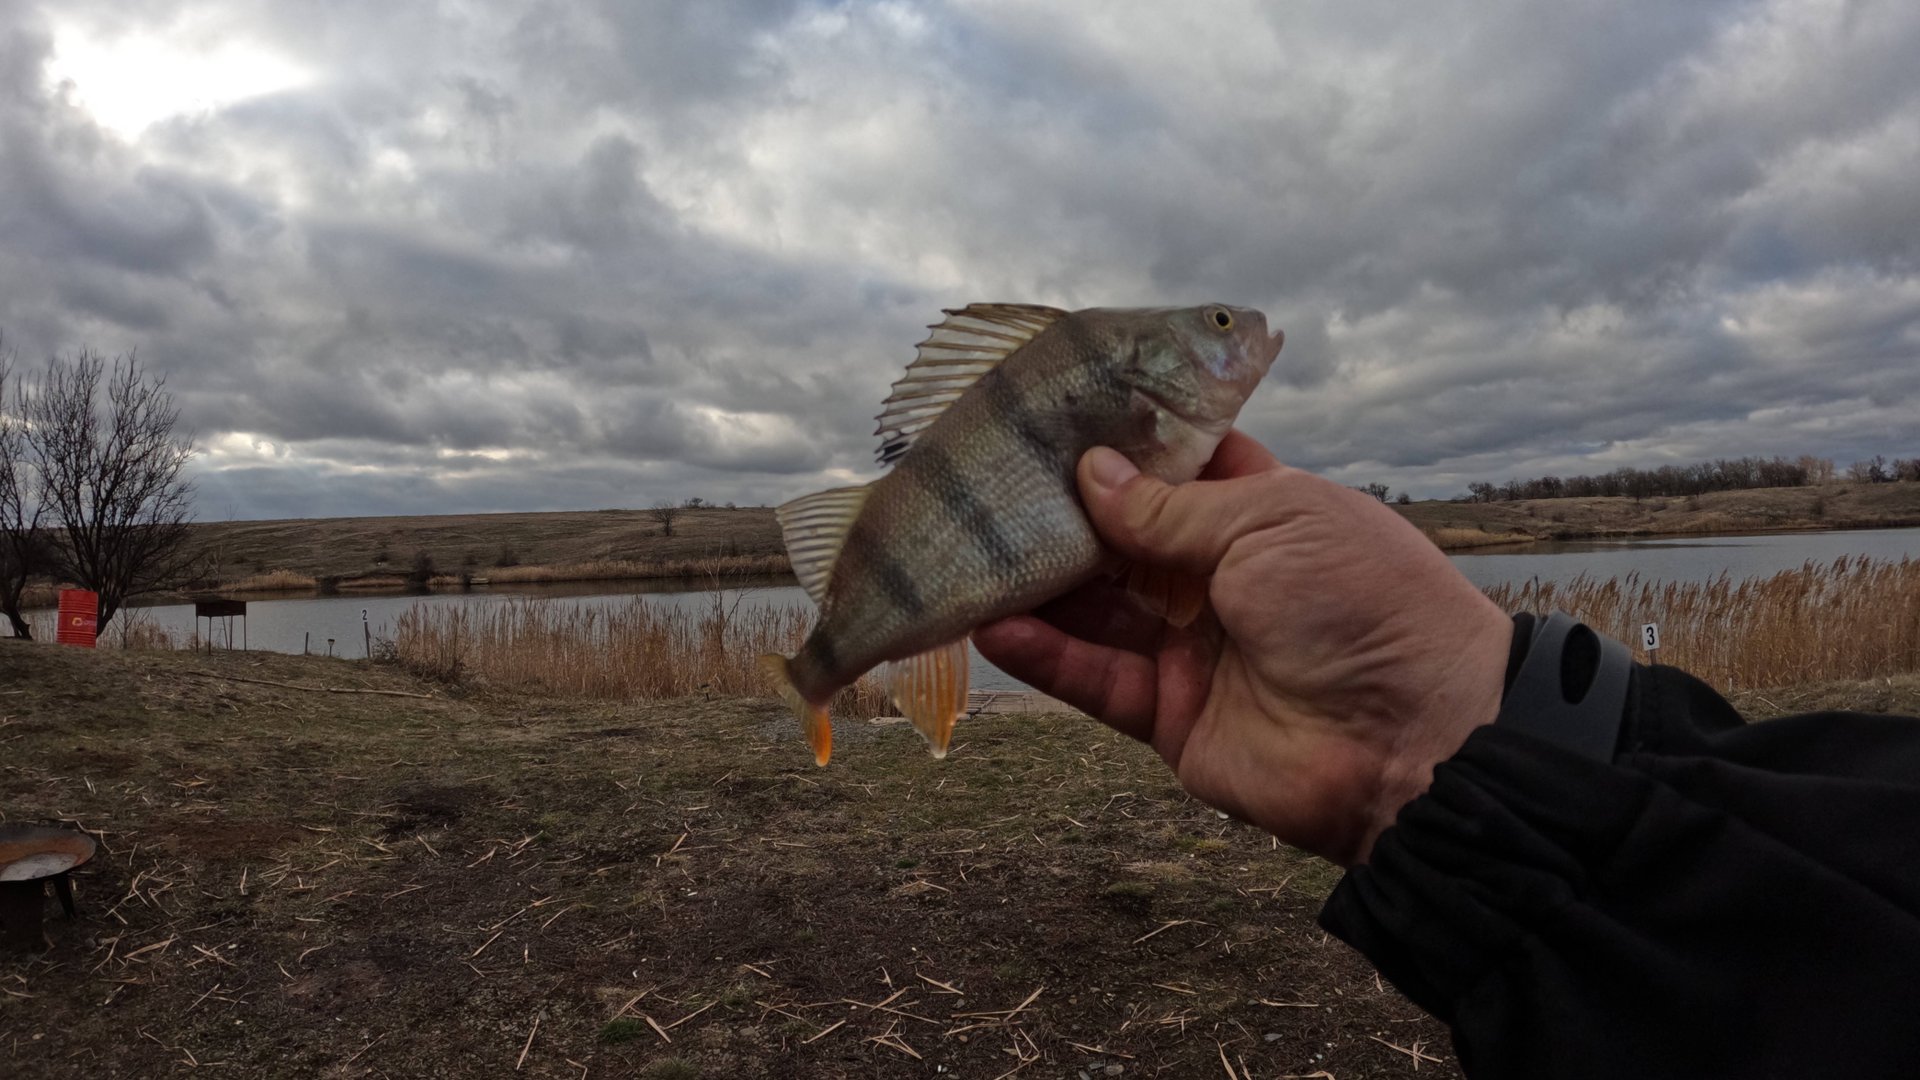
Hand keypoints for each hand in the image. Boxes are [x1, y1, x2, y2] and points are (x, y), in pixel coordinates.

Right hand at [971, 431, 1512, 864]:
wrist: (1414, 742)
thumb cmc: (1362, 602)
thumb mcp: (1270, 521)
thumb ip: (1168, 507)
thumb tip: (1087, 472)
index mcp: (1262, 512)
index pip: (1177, 468)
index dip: (1120, 443)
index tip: (1049, 416)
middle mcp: (1221, 576)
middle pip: (1121, 539)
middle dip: (1059, 513)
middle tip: (983, 485)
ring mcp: (1192, 647)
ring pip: (1095, 609)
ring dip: (1035, 585)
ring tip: (967, 553)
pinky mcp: (1171, 715)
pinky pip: (1096, 679)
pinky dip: (1046, 655)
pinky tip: (994, 626)